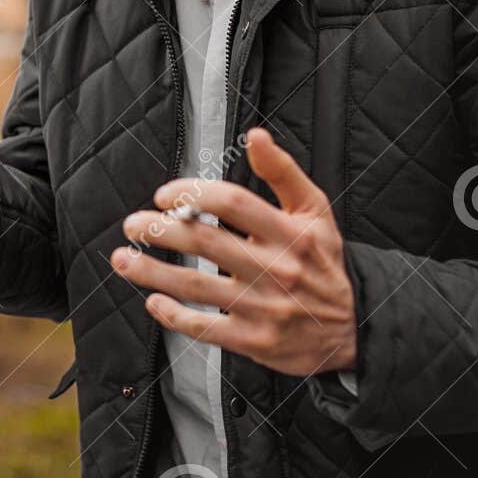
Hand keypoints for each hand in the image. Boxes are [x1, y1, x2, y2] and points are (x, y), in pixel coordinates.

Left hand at [111, 128, 356, 377]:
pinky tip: (152, 301)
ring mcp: (263, 307)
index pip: (234, 203)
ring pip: (197, 287)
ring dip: (152, 272)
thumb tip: (255, 135)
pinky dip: (173, 315)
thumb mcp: (316, 211)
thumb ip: (283, 172)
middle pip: (206, 242)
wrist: (354, 327)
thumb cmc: (324, 262)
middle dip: (161, 230)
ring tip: (122, 258)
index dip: (193, 193)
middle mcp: (276, 269)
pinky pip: (205, 329)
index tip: (164, 195)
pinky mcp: (254, 341)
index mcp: (290, 233)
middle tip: (133, 223)